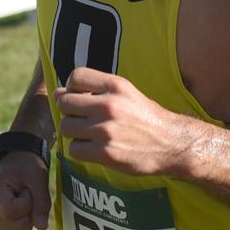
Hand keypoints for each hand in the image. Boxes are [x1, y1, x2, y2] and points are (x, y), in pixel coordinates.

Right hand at [0, 150, 50, 229]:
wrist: (14, 165)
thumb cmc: (26, 168)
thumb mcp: (38, 177)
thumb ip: (42, 202)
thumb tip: (42, 228)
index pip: (12, 212)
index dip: (28, 204)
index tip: (26, 190)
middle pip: (14, 229)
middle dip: (29, 217)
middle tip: (25, 198)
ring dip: (25, 225)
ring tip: (21, 206)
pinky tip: (20, 220)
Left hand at [55, 69, 194, 176]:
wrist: (172, 143)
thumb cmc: (145, 118)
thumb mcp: (127, 93)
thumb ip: (96, 90)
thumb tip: (58, 93)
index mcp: (116, 86)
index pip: (75, 76)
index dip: (71, 88)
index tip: (78, 98)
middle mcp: (110, 105)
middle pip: (65, 103)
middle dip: (69, 112)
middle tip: (82, 120)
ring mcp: (106, 130)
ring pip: (66, 127)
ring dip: (74, 133)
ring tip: (90, 135)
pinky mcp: (106, 152)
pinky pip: (74, 149)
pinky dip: (80, 150)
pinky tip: (94, 148)